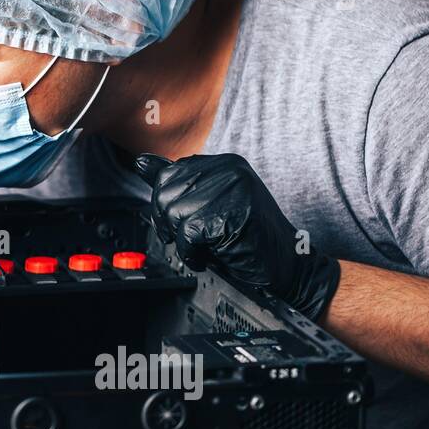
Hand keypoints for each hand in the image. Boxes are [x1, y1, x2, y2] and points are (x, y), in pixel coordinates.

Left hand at [134, 153, 340, 320]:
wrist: (287, 266)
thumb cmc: (248, 237)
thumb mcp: (209, 204)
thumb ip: (177, 182)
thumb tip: (140, 163)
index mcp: (223, 163)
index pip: (168, 174)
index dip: (166, 205)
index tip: (181, 222)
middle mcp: (229, 169)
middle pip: (165, 192)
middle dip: (170, 223)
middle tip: (193, 239)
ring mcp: (233, 189)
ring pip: (174, 213)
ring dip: (183, 240)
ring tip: (206, 246)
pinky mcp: (233, 214)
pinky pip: (188, 234)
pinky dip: (192, 252)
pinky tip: (209, 256)